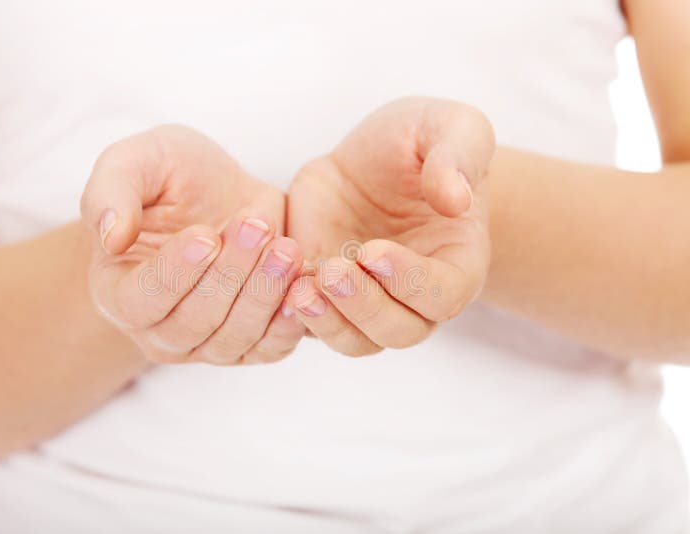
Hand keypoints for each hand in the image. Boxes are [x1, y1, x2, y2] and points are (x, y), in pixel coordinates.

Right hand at [81, 125, 304, 364]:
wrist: (217, 196)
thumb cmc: (168, 180)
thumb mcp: (134, 163)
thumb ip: (110, 192)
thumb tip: (110, 236)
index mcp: (117, 292)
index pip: (141, 300)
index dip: (174, 273)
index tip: (205, 236)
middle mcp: (158, 330)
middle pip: (194, 321)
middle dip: (230, 274)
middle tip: (257, 227)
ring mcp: (205, 344)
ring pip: (235, 335)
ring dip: (264, 293)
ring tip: (286, 248)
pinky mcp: (250, 345)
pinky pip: (271, 347)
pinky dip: (290, 321)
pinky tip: (304, 285)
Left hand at [286, 97, 494, 355]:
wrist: (376, 155)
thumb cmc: (424, 143)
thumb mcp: (451, 128)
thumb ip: (459, 156)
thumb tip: (455, 199)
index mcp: (458, 263)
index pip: (442, 294)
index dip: (410, 281)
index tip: (374, 250)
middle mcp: (416, 296)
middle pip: (397, 331)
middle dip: (364, 308)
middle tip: (333, 271)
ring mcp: (368, 299)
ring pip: (354, 340)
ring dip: (328, 323)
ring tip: (299, 290)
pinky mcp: (324, 291)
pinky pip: (310, 322)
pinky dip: (292, 312)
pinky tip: (273, 282)